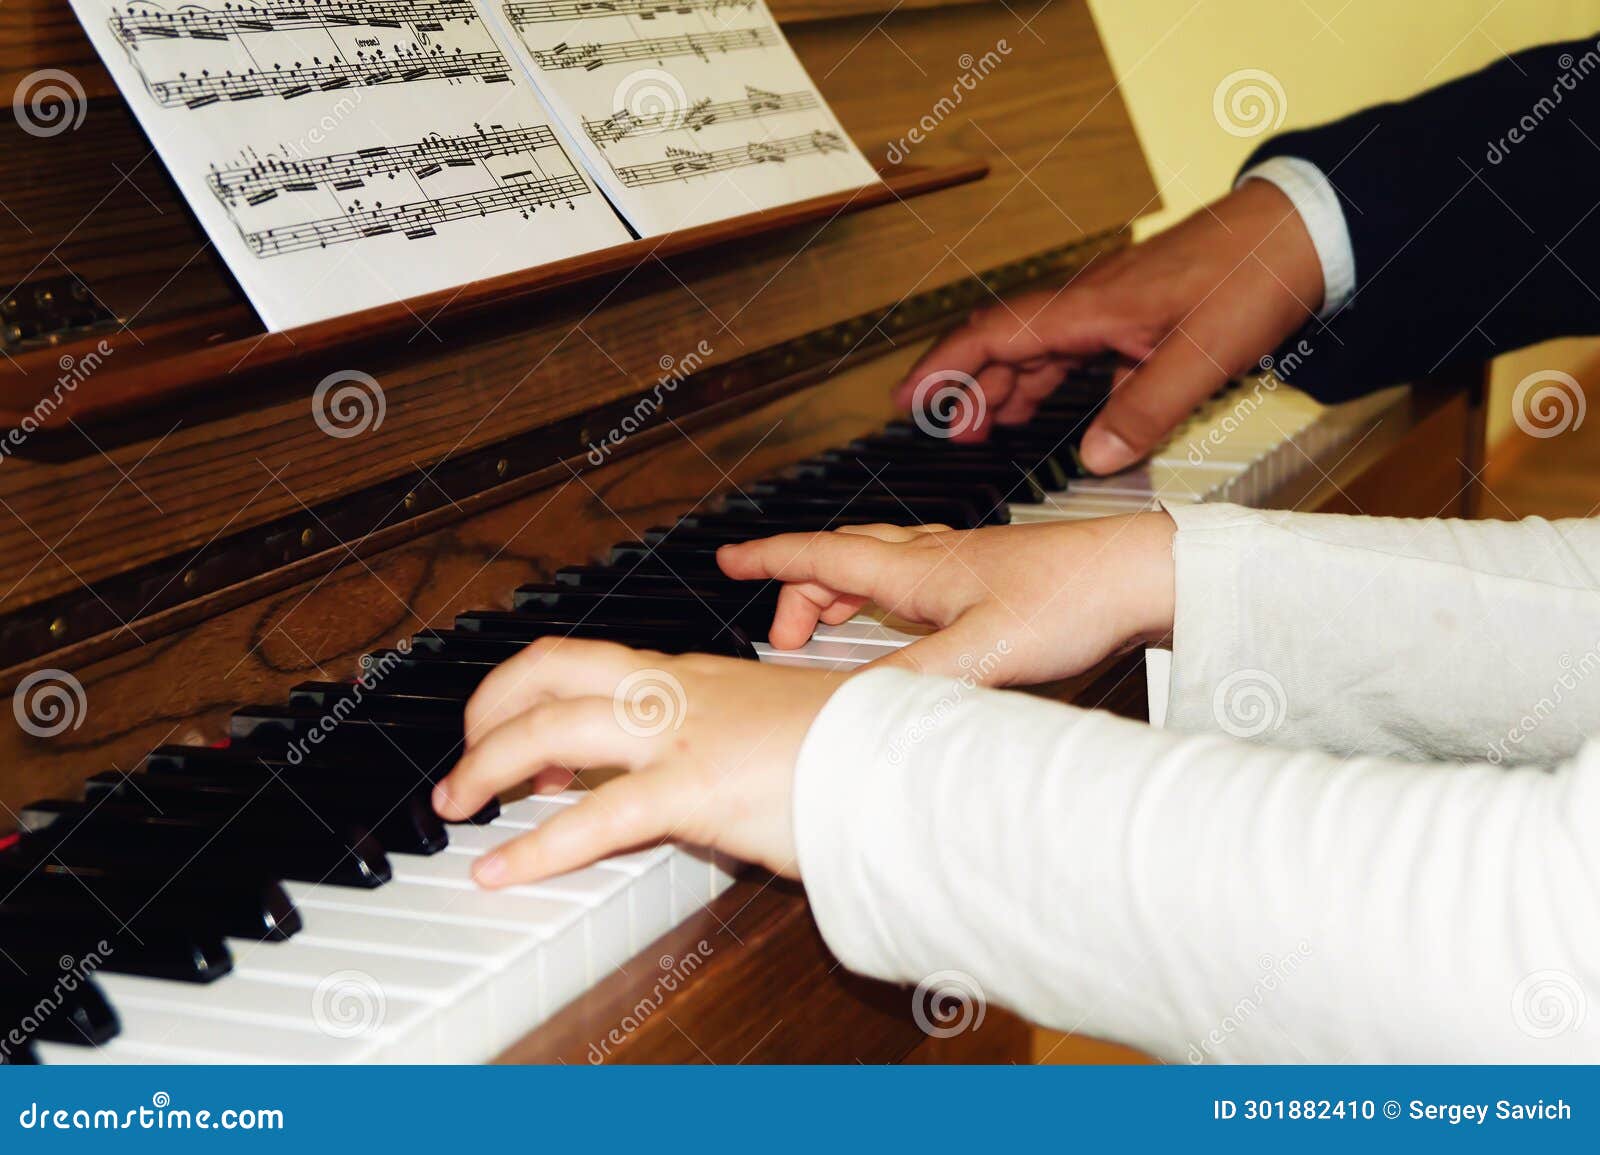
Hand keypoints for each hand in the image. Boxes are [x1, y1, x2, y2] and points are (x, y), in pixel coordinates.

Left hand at [433, 640, 846, 887]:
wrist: (908, 760)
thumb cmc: (861, 751)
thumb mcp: (781, 733)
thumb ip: (733, 748)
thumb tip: (711, 788)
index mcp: (697, 678)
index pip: (591, 662)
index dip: (532, 689)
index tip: (514, 735)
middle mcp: (678, 693)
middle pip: (550, 671)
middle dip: (487, 710)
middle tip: (463, 762)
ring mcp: (682, 735)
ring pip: (552, 727)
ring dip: (486, 765)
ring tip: (455, 806)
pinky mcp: (695, 788)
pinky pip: (594, 819)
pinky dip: (534, 848)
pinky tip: (499, 872)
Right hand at [717, 511, 1175, 685]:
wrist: (1139, 574)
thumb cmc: (1071, 598)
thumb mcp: (982, 654)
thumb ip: (913, 679)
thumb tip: (852, 709)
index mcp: (916, 570)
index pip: (821, 556)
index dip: (769, 560)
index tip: (729, 559)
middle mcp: (933, 558)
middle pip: (842, 558)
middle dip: (799, 587)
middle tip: (783, 630)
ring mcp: (963, 563)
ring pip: (879, 563)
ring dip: (841, 588)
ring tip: (828, 625)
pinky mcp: (992, 575)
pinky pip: (914, 574)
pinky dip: (885, 593)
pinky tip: (907, 618)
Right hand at [894, 180, 1322, 473]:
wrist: (1303, 229)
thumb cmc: (1256, 273)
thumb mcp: (1204, 354)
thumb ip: (1148, 409)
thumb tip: (1096, 457)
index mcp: (1090, 307)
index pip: (991, 336)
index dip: (942, 371)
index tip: (905, 402)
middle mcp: (1089, 304)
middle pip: (1003, 346)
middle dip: (966, 390)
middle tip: (948, 436)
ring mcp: (1110, 309)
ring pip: (1036, 351)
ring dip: (1005, 389)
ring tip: (987, 431)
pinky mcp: (1134, 317)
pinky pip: (1072, 353)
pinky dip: (1050, 383)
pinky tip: (1055, 410)